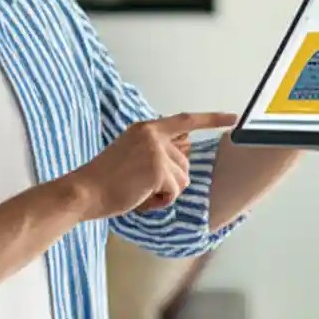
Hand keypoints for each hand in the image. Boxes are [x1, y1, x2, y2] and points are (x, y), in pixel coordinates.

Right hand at [68, 112, 238, 219]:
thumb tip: (186, 149)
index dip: (211, 119)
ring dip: (166, 192)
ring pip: (183, 179)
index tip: (233, 117)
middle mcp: (153, 135)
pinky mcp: (158, 170)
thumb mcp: (132, 153)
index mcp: (146, 128)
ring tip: (139, 191)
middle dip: (171, 180)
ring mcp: (156, 151)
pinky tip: (141, 198)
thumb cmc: (106, 179)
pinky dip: (161, 201)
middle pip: (185, 162)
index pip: (185, 120)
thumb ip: (157, 149)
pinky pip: (175, 192)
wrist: (85, 191)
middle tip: (142, 186)